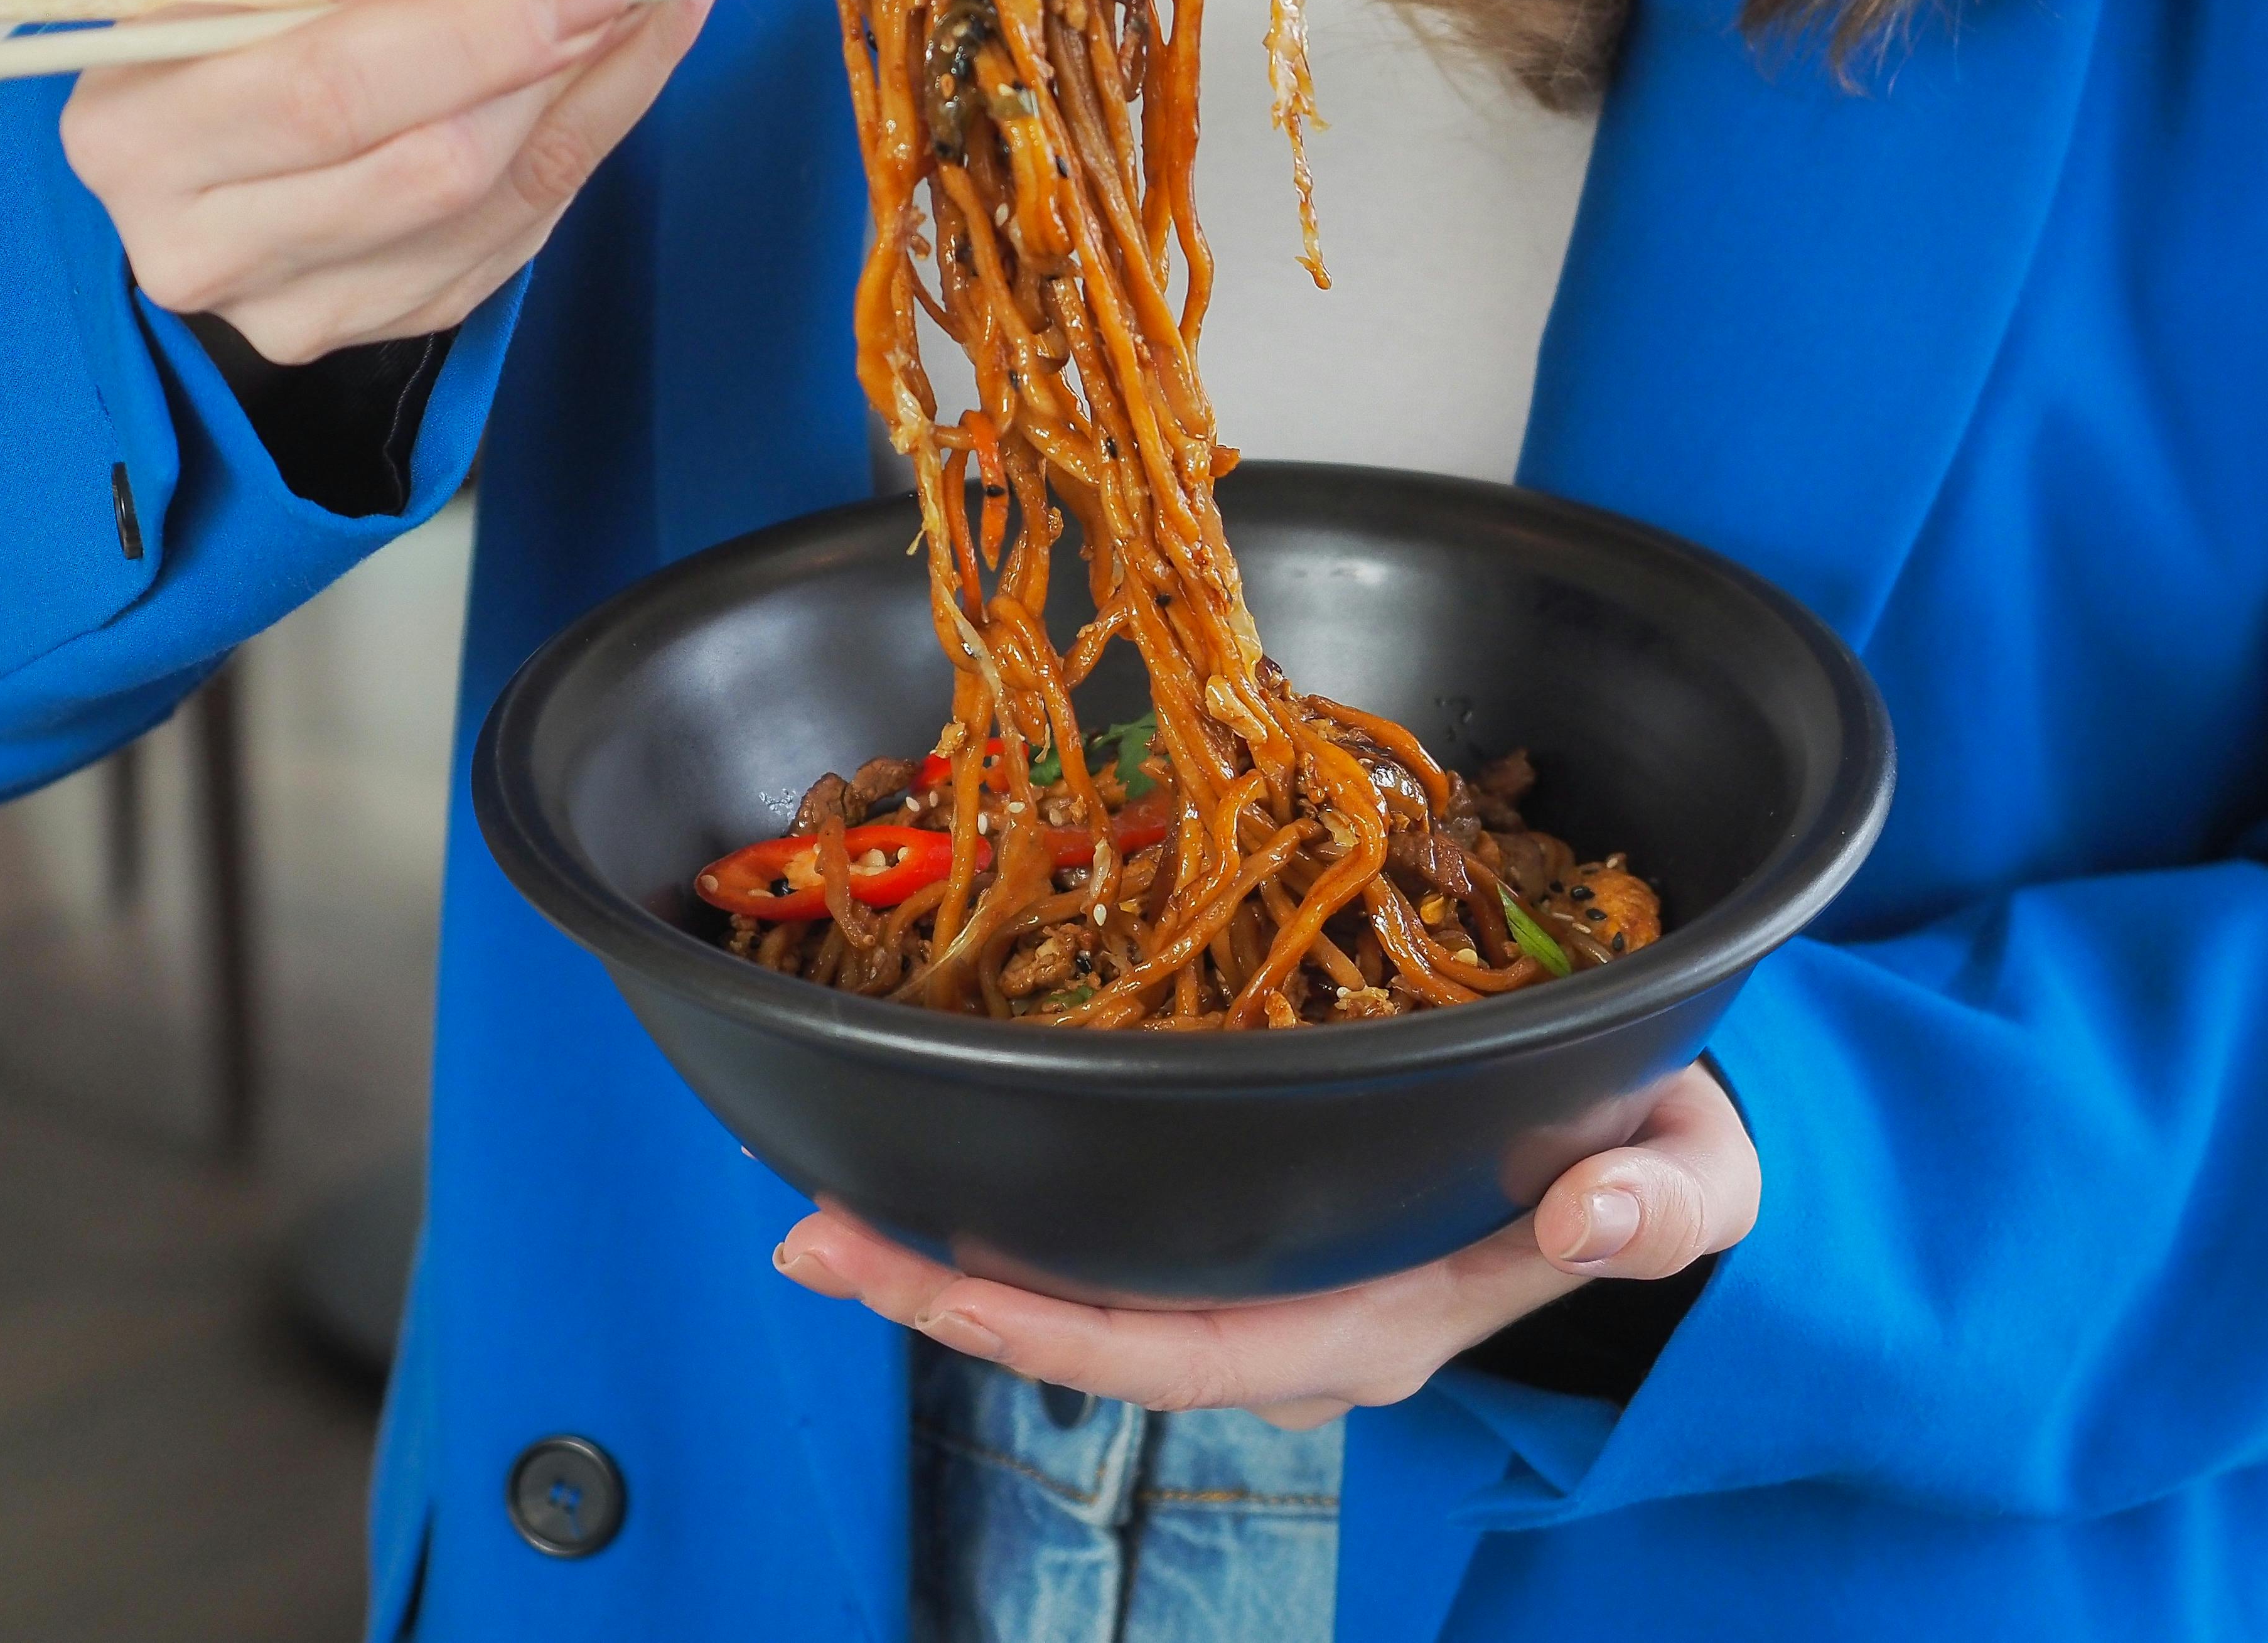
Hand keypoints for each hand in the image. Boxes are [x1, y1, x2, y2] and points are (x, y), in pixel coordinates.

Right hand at [63, 0, 744, 363]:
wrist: (237, 63)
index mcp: (137, 131)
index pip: (332, 92)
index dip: (476, 34)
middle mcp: (200, 246)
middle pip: (430, 170)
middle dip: (564, 54)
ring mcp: (295, 307)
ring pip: (495, 211)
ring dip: (607, 85)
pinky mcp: (384, 321)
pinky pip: (518, 238)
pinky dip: (590, 133)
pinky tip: (626, 48)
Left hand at [775, 1062, 1757, 1428]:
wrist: (1642, 1149)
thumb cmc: (1653, 1154)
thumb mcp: (1690, 1168)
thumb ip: (1664, 1198)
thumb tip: (1602, 1215)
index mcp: (1369, 1321)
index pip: (1181, 1348)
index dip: (1047, 1328)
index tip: (924, 1278)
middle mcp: (1291, 1321)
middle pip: (1091, 1336)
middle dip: (944, 1293)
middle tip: (806, 1237)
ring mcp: (1260, 1282)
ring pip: (1078, 1296)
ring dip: (950, 1257)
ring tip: (821, 1212)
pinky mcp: (1243, 1228)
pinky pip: (1104, 1246)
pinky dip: (1011, 1220)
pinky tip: (929, 1171)